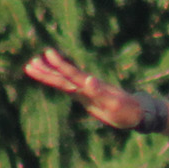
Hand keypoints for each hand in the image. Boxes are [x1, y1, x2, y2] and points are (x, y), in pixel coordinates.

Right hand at [23, 48, 144, 129]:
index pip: (71, 75)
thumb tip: (87, 79)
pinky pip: (69, 87)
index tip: (47, 54)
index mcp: (91, 87)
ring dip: (49, 75)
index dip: (59, 66)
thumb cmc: (128, 111)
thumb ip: (100, 92)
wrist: (138, 113)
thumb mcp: (114, 104)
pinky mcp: (87, 97)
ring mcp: (86, 91)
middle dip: (47, 71)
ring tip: (33, 66)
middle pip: (63, 77)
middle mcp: (87, 86)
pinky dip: (59, 82)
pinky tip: (52, 78)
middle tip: (30, 63)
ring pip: (64, 81)